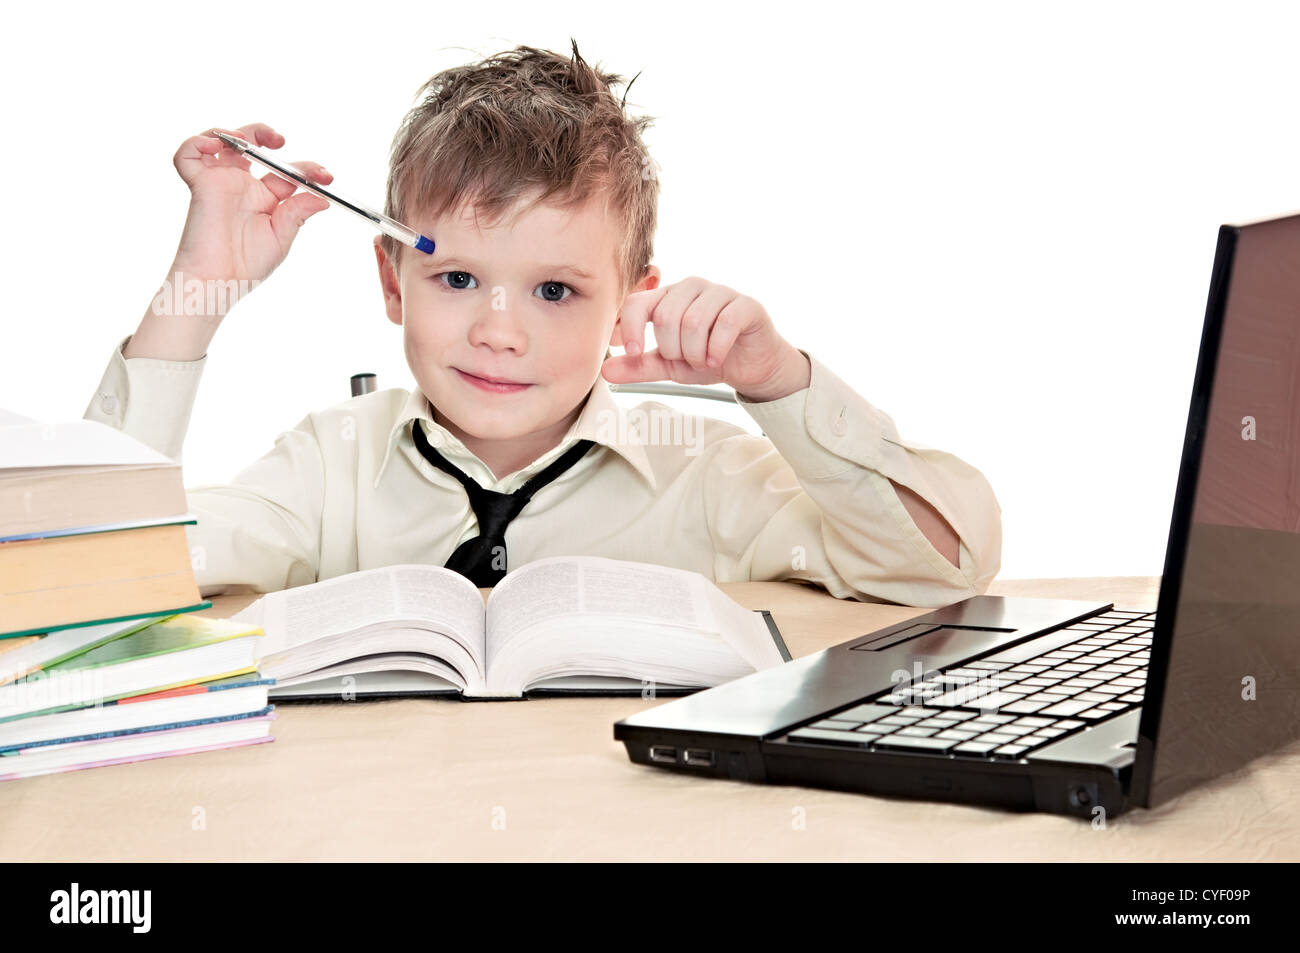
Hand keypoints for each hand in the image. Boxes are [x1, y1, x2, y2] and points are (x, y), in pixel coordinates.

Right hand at [167, 122, 332, 304]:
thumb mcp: (281, 236)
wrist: (218, 281)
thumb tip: (323, 198)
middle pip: (251, 145)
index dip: (307, 169)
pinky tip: (214, 146)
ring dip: (235, 132)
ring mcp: (219, 183)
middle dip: (265, 134)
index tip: (325, 177)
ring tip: (247, 140)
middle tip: (281, 141)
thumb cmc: (247, 266)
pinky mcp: (199, 185)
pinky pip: (188, 154)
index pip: (287, 172)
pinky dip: (196, 143)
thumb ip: (298, 213)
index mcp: (265, 198)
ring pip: (220, 140)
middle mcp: (242, 186)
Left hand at [602, 276, 810, 400]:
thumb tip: (606, 370)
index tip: (633, 351)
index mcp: (668, 298)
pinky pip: (724, 324)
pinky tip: (717, 359)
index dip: (631, 328)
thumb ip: (638, 366)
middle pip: (667, 317)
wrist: (751, 366)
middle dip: (674, 350)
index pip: (638, 302)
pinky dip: (716, 350)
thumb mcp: (669, 366)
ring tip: (704, 361)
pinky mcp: (746, 304)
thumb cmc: (709, 358)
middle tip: (687, 360)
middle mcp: (692, 288)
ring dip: (696, 353)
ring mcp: (720, 293)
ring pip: (694, 321)